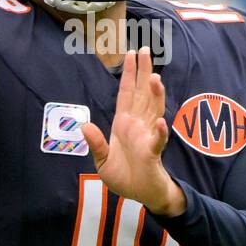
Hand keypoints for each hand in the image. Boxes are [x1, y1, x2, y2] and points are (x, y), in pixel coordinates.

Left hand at [80, 48, 185, 216]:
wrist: (140, 196)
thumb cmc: (124, 176)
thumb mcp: (102, 160)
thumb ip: (96, 143)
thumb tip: (84, 126)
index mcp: (124, 124)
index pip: (127, 94)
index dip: (129, 74)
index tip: (131, 54)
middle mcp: (137, 125)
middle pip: (142, 94)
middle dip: (143, 72)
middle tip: (145, 50)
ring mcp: (146, 137)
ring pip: (152, 111)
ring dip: (154, 95)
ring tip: (155, 77)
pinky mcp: (152, 154)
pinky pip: (157, 141)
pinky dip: (159, 132)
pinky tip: (160, 123)